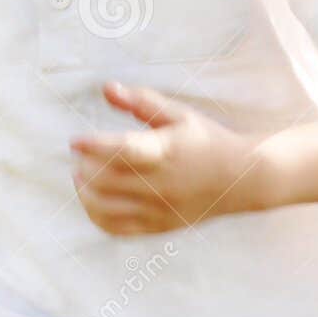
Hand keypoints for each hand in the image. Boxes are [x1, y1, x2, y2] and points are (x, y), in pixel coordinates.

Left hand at [70, 82, 270, 235]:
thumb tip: (106, 88)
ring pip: (106, 207)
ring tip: (80, 176)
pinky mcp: (159, 226)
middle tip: (78, 156)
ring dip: (85, 192)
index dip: (94, 146)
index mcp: (166, 151)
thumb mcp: (179, 114)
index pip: (123, 150)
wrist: (241, 179)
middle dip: (84, 167)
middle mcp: (160, 183)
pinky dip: (97, 216)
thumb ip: (142, 101)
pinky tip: (92, 200)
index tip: (76, 141)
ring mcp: (159, 208)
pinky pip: (117, 228)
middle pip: (106, 180)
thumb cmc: (206, 140)